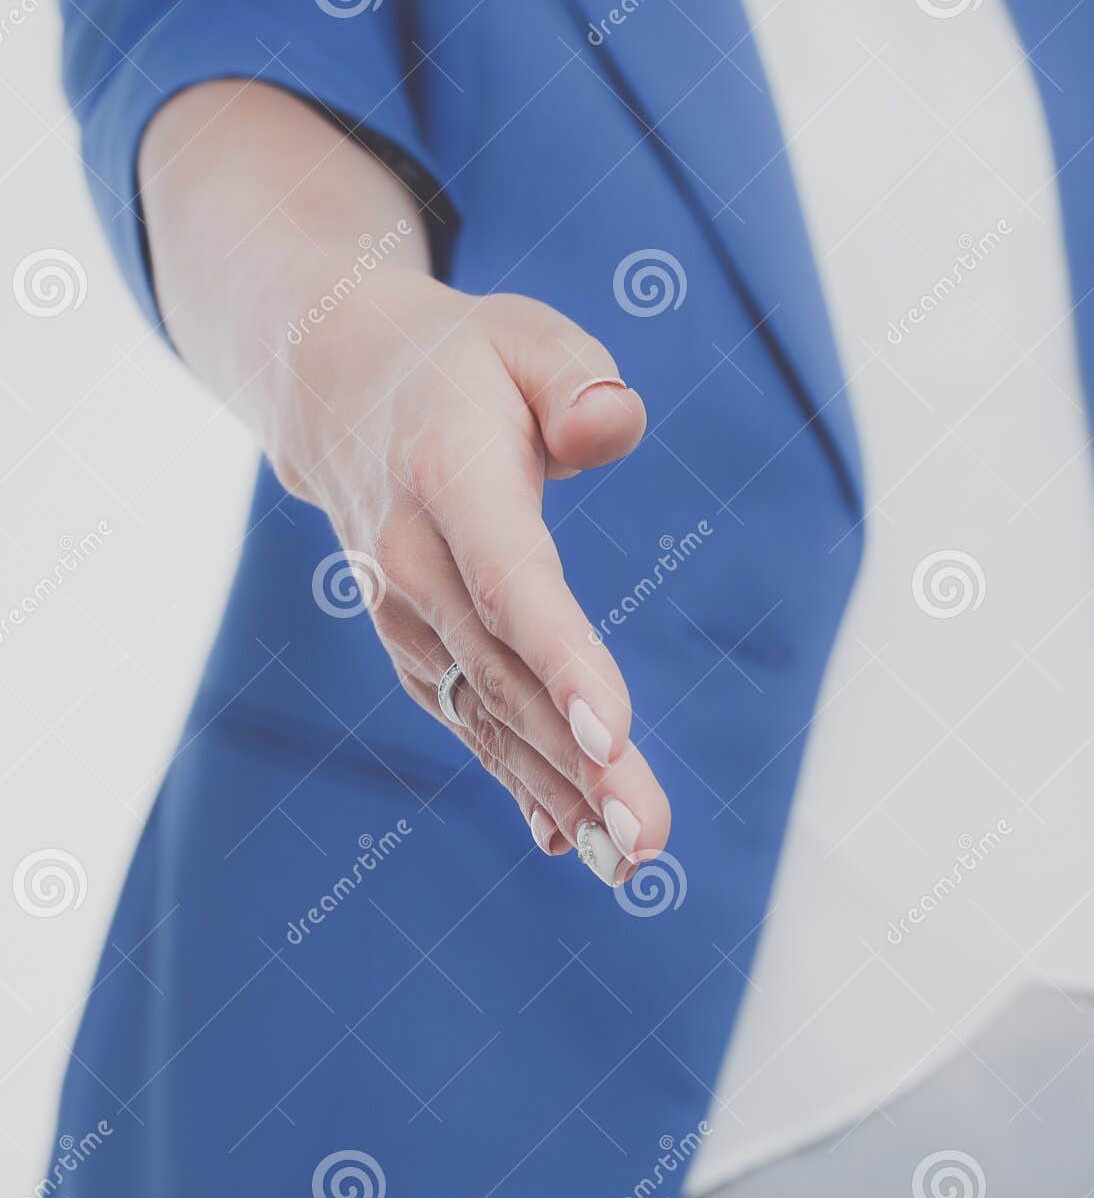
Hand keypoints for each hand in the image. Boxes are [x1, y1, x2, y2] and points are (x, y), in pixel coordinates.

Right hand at [270, 266, 667, 879]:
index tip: (610, 736)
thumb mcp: (526, 336)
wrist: (337, 391)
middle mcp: (414, 562)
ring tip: (636, 861)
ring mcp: (407, 617)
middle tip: (651, 837)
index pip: (510, 582)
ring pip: (490, 717)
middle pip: (507, 676)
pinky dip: (522, 783)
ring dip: (561, 794)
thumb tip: (612, 426)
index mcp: (448, 476)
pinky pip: (472, 723)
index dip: (562, 661)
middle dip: (580, 767)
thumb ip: (578, 380)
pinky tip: (576, 839)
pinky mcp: (417, 649)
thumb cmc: (464, 364)